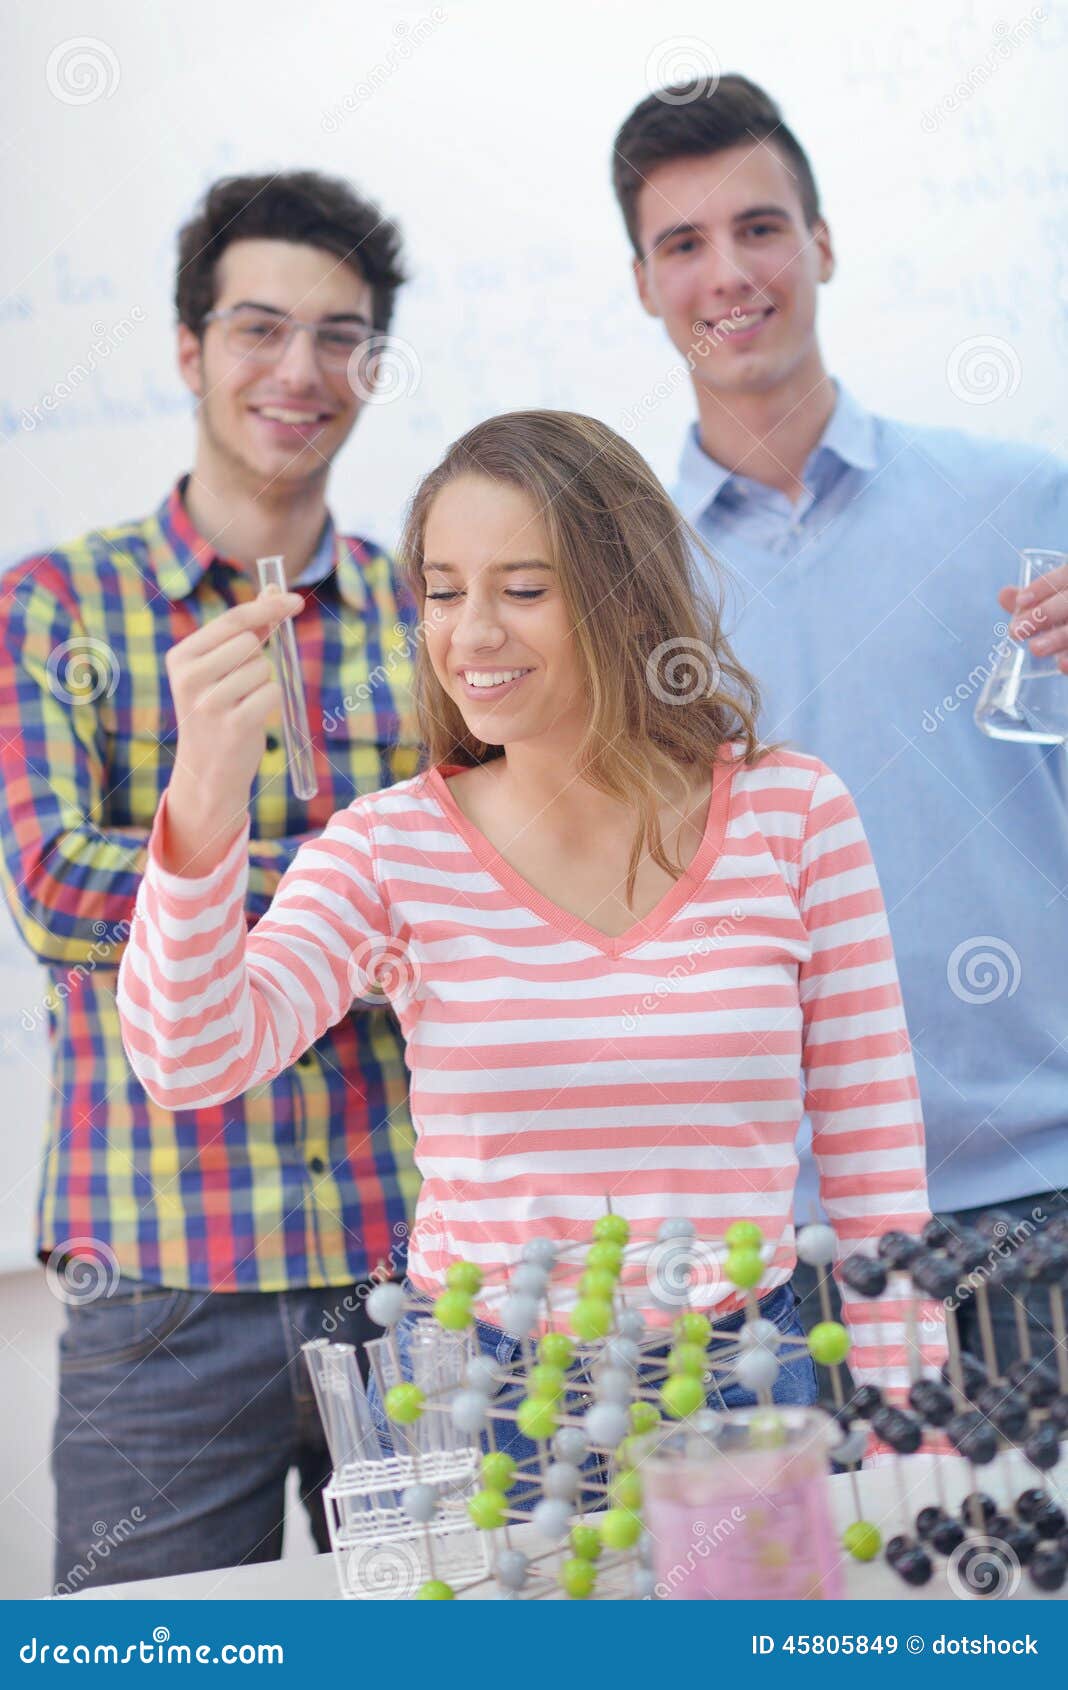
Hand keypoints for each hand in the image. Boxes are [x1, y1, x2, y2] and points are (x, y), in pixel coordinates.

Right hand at [161, 589, 303, 872]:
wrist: (207, 771)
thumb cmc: (218, 711)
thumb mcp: (221, 669)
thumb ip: (247, 630)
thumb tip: (272, 590)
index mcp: (181, 657)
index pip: (233, 620)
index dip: (268, 607)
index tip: (295, 600)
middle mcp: (189, 677)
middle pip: (250, 644)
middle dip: (257, 660)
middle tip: (240, 687)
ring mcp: (209, 702)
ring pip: (262, 669)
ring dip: (263, 685)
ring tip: (241, 705)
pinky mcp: (232, 725)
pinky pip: (272, 693)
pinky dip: (271, 703)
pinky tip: (250, 718)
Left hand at [997, 559, 1067, 672]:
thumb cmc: (1067, 616)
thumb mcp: (1055, 604)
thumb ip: (1034, 601)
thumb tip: (1004, 595)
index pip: (1067, 575)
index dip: (1045, 586)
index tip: (1021, 600)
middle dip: (1047, 613)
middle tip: (1017, 630)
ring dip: (1060, 637)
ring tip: (1035, 649)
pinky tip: (1062, 667)